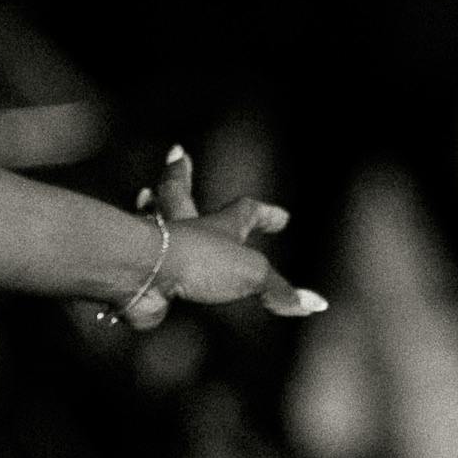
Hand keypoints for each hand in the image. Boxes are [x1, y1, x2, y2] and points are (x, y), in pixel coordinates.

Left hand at [67, 146, 327, 341]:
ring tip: (147, 194)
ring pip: (155, 220)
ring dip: (153, 208)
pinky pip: (144, 260)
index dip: (264, 215)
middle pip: (181, 194)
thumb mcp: (252, 275)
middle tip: (178, 154)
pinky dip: (143, 255)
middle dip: (183, 176)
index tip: (282, 217)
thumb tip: (316, 303)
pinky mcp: (141, 270)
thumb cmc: (202, 261)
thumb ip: (281, 290)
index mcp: (218, 224)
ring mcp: (159, 247)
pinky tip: (142, 262)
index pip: (245, 211)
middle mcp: (185, 228)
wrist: (148, 275)